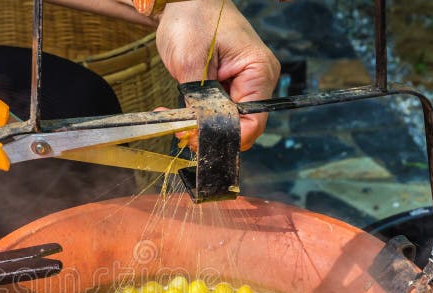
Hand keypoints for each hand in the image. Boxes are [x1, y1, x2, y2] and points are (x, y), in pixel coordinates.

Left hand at [154, 0, 279, 149]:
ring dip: (199, 125)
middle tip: (180, 130)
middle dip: (209, 132)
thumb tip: (202, 132)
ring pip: (225, 121)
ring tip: (173, 118)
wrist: (184, 0)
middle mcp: (256, 81)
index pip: (253, 123)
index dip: (226, 136)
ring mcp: (242, 83)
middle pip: (240, 125)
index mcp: (258, 72)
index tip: (197, 138)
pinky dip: (196, 115)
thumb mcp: (191, 63)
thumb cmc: (192, 19)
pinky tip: (177, 112)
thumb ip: (200, 101)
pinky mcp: (227, 85)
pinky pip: (215, 111)